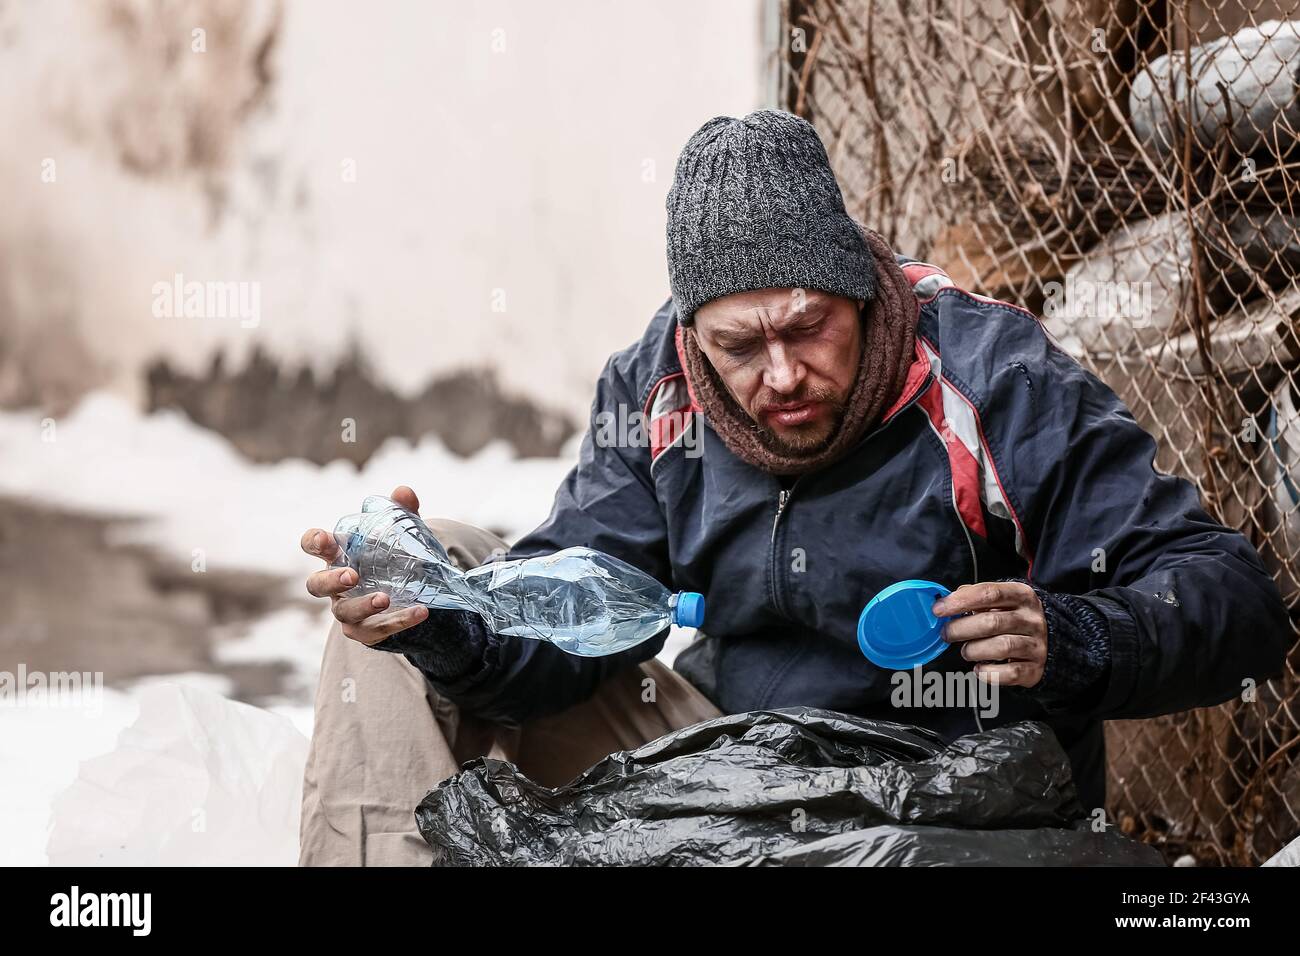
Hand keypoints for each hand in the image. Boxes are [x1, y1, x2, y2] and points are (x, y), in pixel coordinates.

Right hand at [301, 484, 429, 645]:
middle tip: (353, 576)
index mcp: (337, 556)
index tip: (325, 539)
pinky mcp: (366, 631)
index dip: (313, 542)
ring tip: (385, 598)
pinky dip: (398, 621)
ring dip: (363, 605)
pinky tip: (420, 611)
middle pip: (316, 586)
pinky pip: (377, 630)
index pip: (313, 545)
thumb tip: (403, 492)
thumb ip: (401, 512)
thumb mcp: (400, 533)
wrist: (411, 595)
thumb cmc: (393, 558)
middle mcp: (336, 586)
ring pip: (345, 613)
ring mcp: (348, 611)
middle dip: (331, 580)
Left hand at [932, 581, 1046, 687]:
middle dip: (961, 629)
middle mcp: (1032, 619)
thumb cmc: (1014, 618)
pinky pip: (1009, 673)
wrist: (1051, 641)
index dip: (960, 601)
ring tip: (966, 651)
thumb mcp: (1001, 601)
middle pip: (992, 622)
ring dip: (974, 650)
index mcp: (1022, 596)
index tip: (939, 609)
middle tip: (947, 633)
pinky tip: (979, 668)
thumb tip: (947, 600)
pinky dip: (988, 672)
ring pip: (1001, 647)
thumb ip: (975, 597)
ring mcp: (1036, 645)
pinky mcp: (1035, 669)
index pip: (989, 593)